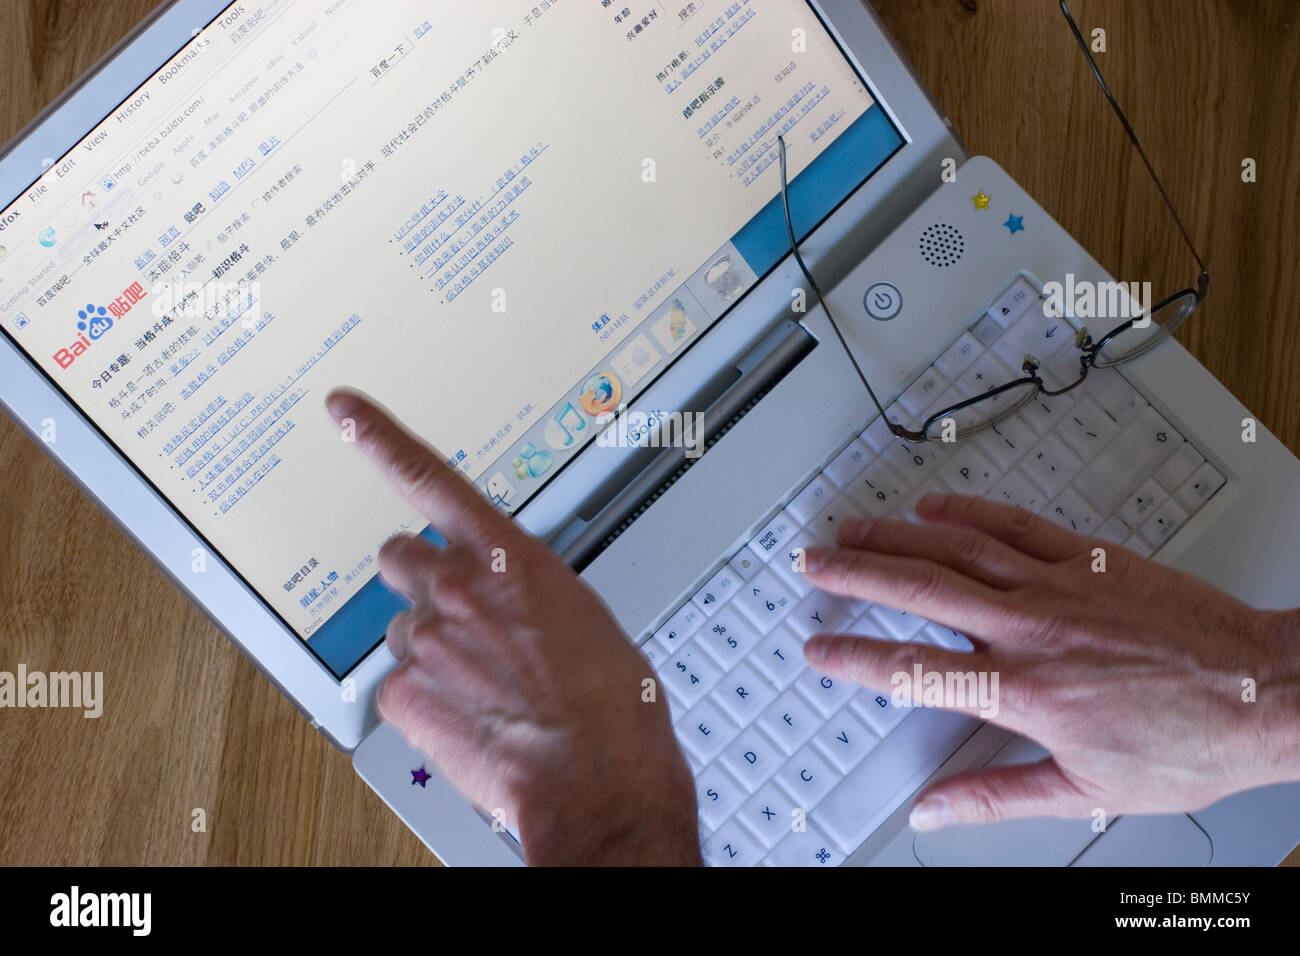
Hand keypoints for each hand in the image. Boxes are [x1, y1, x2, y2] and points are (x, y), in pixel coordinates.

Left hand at [326, 389, 699, 864]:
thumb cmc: (611, 704)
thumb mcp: (582, 617)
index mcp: (510, 557)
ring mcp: (425, 641)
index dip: (378, 437)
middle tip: (451, 613)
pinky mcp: (404, 696)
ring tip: (479, 685)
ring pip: (401, 629)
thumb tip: (511, 603)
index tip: (346, 411)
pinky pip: (397, 688)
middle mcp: (457, 587)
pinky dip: (423, 702)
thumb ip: (527, 590)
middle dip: (419, 578)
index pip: (429, 477)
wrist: (596, 779)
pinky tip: (466, 719)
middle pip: (399, 558)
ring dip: (428, 647)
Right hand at [800, 492, 1299, 830]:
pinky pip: (1015, 525)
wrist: (1264, 691)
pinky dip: (968, 511)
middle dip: (856, 574)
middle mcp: (1031, 629)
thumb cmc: (1190, 741)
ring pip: (957, 549)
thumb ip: (999, 796)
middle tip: (815, 562)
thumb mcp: (1089, 789)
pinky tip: (936, 507)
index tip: (821, 649)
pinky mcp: (1090, 559)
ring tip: (853, 529)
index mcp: (1025, 690)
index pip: (915, 669)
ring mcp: (1059, 585)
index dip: (856, 659)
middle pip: (920, 589)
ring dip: (896, 536)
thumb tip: (939, 811)